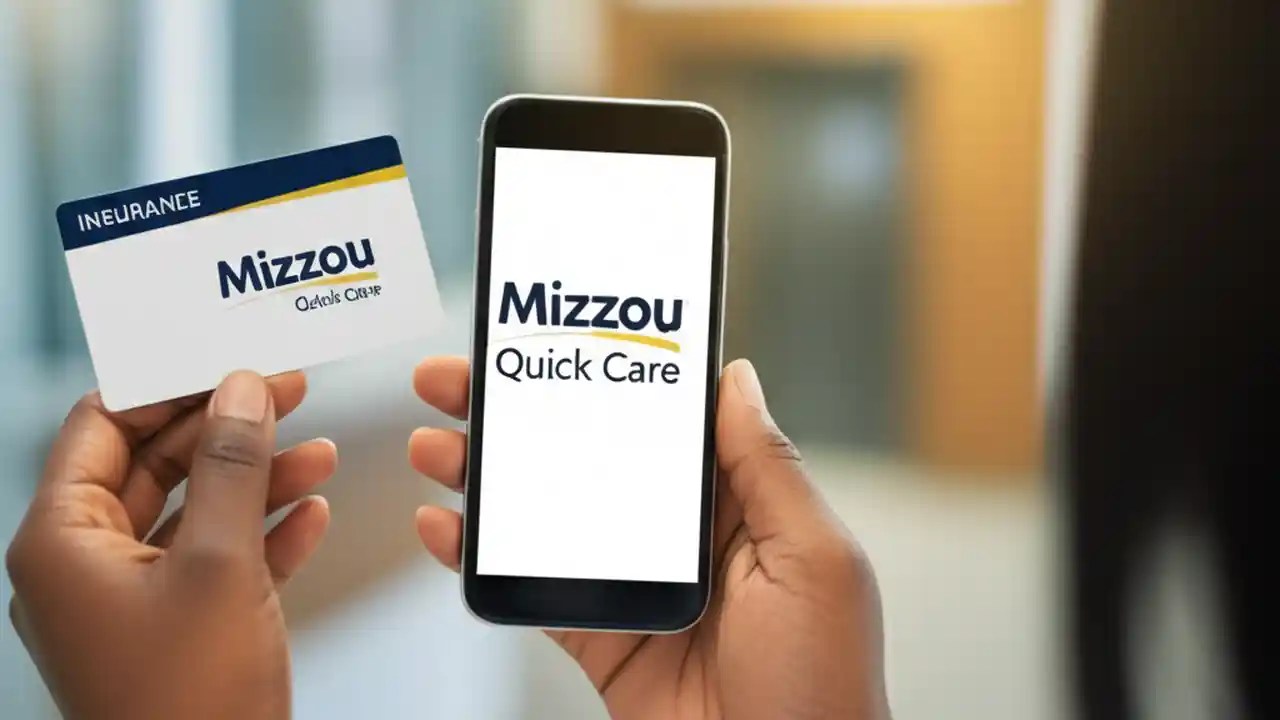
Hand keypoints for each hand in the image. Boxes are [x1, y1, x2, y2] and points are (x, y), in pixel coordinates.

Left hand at [6, 371, 335, 719]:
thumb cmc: (191, 699)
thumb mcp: (218, 563)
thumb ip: (230, 464)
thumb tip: (242, 388)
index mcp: (62, 542)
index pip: (103, 426)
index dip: (167, 384)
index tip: (227, 355)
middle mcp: (85, 566)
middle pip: (154, 464)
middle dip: (227, 429)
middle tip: (289, 391)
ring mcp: (130, 601)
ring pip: (193, 510)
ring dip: (257, 479)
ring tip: (320, 453)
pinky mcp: (174, 630)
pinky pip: (215, 560)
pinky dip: (263, 533)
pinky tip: (312, 516)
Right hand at [409, 357, 889, 718]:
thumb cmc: (823, 681)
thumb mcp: (813, 559)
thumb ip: (767, 468)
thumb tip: (737, 378)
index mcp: (736, 505)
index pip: (658, 421)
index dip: (603, 377)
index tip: (554, 338)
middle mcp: (678, 535)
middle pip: (586, 456)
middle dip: (519, 416)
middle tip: (459, 380)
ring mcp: (632, 584)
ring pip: (545, 514)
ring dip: (485, 477)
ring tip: (435, 444)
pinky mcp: (599, 636)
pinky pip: (530, 589)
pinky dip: (481, 560)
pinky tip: (444, 528)